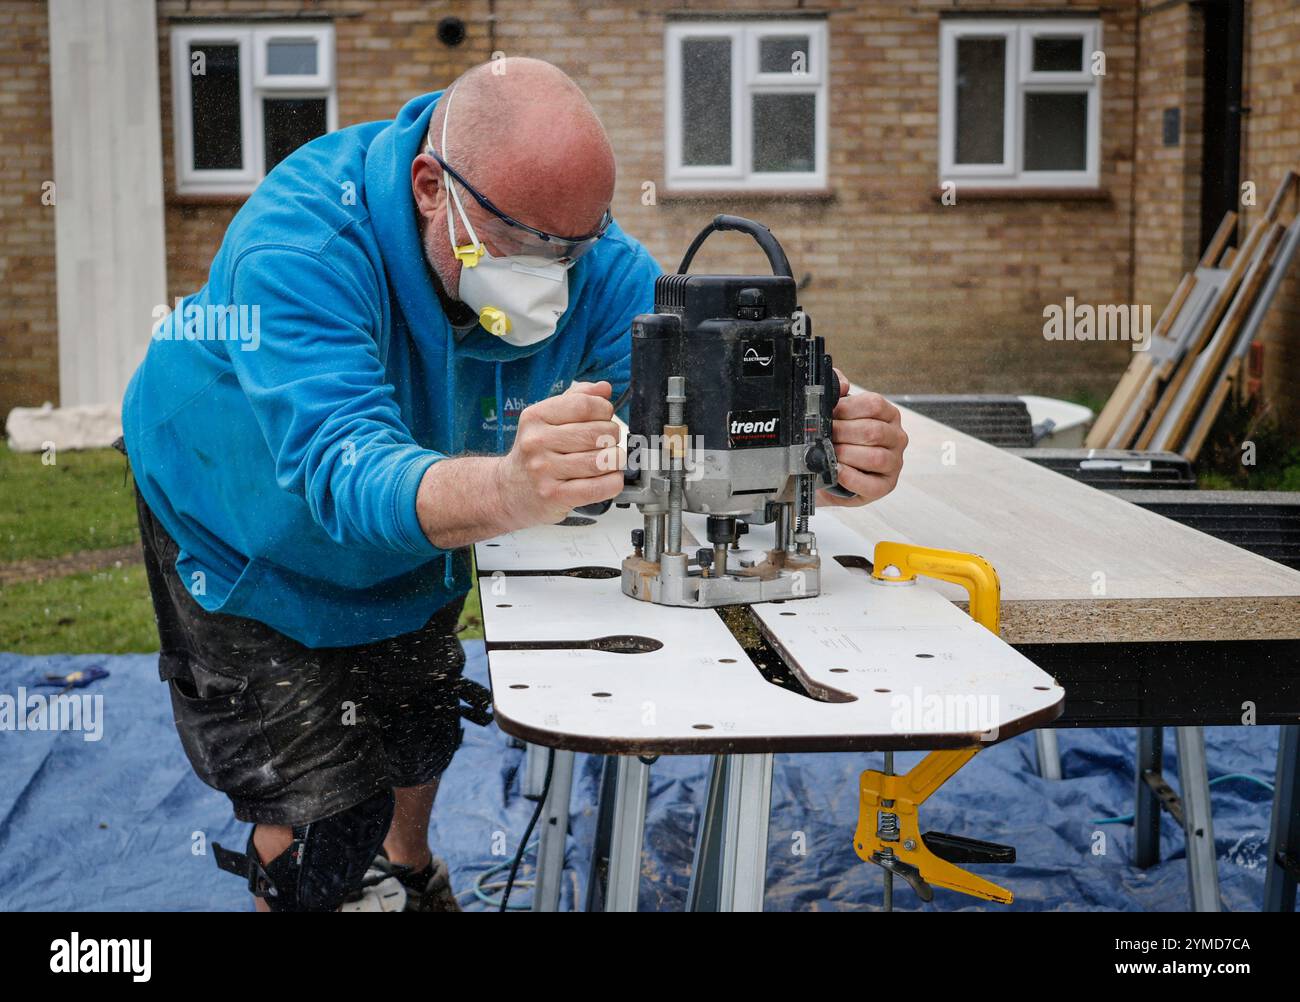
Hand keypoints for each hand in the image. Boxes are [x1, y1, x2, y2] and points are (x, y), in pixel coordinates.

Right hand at [495, 381, 624, 524]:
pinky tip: (607, 478)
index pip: (584, 405)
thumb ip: (576, 399)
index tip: (604, 418)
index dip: (604, 410)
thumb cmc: (534, 454)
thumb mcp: (547, 420)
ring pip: (602, 460)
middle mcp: (536, 441)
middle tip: (607, 443)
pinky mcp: (554, 496)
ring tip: (607, 461)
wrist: (508, 491)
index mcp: (536, 417)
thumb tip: (604, 388)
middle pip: (597, 433)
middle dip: (611, 437)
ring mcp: (544, 470)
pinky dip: (613, 482)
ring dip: (614, 461)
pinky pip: (599, 487)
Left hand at [818, 369, 906, 506]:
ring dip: (846, 454)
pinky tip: (836, 471)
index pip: (874, 405)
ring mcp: (894, 463)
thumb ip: (838, 390)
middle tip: (824, 435)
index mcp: (888, 415)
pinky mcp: (885, 486)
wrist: (827, 470)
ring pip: (875, 457)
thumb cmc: (838, 438)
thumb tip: (842, 384)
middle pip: (873, 431)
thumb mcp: (837, 411)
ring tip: (829, 453)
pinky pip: (871, 484)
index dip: (847, 408)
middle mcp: (896, 438)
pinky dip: (850, 478)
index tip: (829, 413)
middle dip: (842, 433)